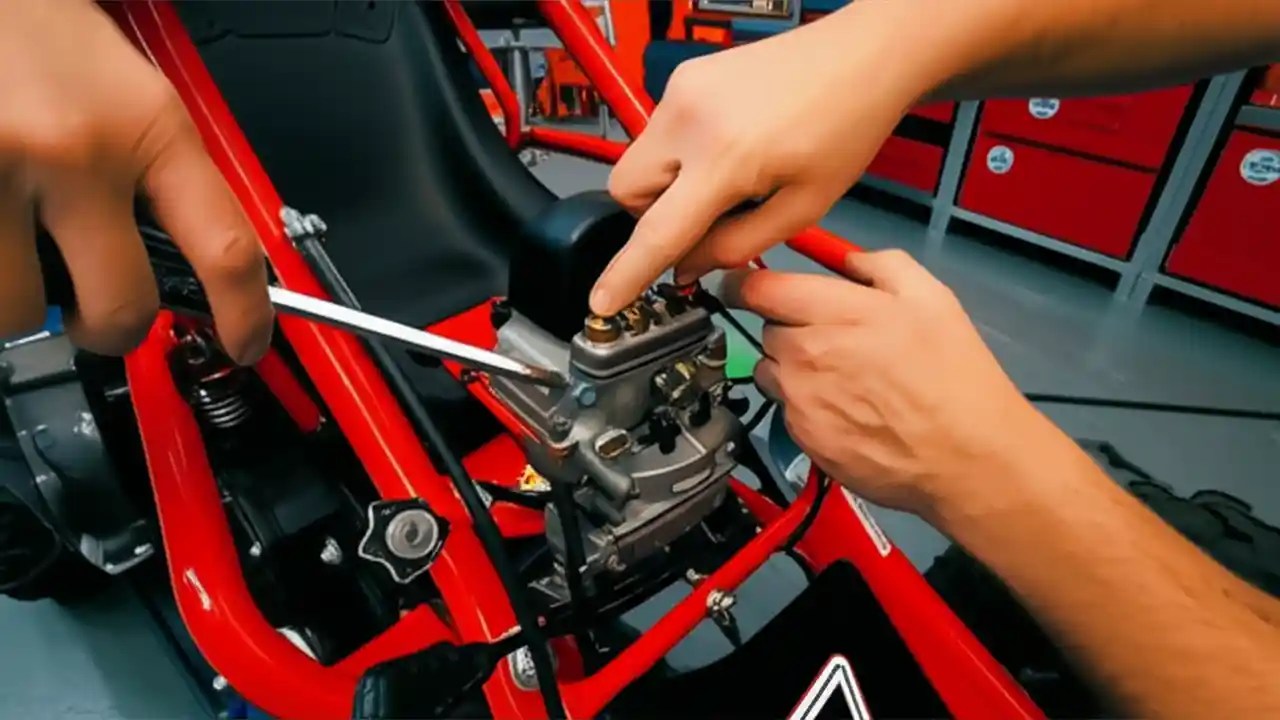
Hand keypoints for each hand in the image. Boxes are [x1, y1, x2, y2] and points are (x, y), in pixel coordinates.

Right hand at [0, 0, 271, 362]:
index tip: (246, 343)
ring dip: (26, 299)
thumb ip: (160, 180)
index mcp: (148, 128)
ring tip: (20, 249)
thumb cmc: (41, 34)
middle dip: (109, 325)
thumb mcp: (132, 96)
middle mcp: (77, 152)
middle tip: (95, 308)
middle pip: (120, 307)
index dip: (245, 316)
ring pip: (22, 310)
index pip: (225, 248)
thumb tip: (183, 270)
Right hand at [590, 1, 941, 315]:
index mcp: (725, 157)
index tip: (603, 301)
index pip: (658, 231)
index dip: (626, 273)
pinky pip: (659, 132)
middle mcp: (691, 118)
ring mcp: (682, 91)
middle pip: (628, 193)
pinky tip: (728, 149)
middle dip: (653, 218)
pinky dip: (681, 154)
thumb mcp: (803, 206)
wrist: (861, 54)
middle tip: (704, 222)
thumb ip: (738, 245)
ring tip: (724, 180)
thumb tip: (688, 267)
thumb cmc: (846, 122)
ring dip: (668, 185)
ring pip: (639, 162)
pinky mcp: (684, 77)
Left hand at [726, 250, 1040, 516]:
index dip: (746, 283)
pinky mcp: (802, 438)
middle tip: (831, 337)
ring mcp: (799, 400)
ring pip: (770, 370)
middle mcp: (805, 355)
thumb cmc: (953, 374)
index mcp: (833, 313)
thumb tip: (843, 258)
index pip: (757, 289)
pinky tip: (846, 410)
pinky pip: (786, 409)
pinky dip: (805, 404)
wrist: (966, 455)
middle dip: (787, 326)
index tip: (748, 285)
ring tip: (841, 377)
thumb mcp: (931, 297)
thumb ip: (880, 265)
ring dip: (791, 367)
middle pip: (764, 329)